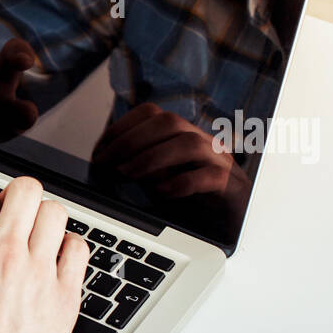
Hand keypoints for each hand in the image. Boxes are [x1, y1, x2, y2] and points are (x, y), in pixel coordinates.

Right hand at [0, 176, 88, 332]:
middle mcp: (1, 256)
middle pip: (26, 190)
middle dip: (18, 196)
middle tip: (12, 215)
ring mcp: (37, 275)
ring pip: (56, 213)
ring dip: (45, 218)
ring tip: (36, 235)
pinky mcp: (64, 298)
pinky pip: (79, 250)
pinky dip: (69, 247)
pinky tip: (56, 261)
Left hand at [91, 103, 250, 202]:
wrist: (233, 218)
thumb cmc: (193, 197)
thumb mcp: (160, 178)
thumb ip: (139, 168)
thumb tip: (106, 168)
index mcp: (182, 134)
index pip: (151, 113)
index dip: (121, 128)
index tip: (99, 152)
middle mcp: (201, 141)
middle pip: (169, 122)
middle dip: (131, 141)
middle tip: (107, 165)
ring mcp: (218, 160)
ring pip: (190, 144)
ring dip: (152, 158)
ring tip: (129, 176)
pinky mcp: (230, 185)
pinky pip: (211, 175)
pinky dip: (183, 182)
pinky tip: (163, 192)